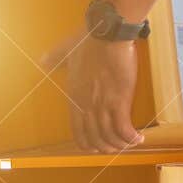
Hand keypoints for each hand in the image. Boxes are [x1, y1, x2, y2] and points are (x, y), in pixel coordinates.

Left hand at [42, 31, 144, 152]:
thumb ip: (54, 59)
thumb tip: (42, 61)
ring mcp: (102, 105)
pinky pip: (124, 129)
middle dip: (107, 148)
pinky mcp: (119, 100)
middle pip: (95, 139)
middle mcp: (86, 106)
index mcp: (74, 98)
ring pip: (109, 137)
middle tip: (117, 147)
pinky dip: (131, 138)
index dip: (88, 144)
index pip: (78, 132)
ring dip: (120, 145)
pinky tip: (139, 138)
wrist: (106, 34)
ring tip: (131, 143)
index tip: (98, 146)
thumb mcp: (65, 52)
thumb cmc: (88, 41)